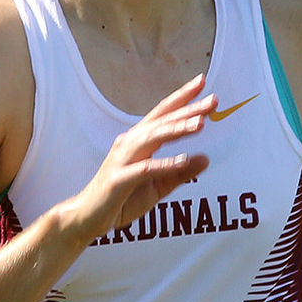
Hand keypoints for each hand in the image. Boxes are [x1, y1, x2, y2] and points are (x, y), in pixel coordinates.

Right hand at [62, 74, 214, 240]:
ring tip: (201, 124)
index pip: (163, 115)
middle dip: (188, 110)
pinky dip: (163, 164)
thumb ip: (179, 173)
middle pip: (161, 122)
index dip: (182, 98)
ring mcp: (122, 160)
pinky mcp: (118, 180)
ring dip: (177, 130)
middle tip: (213, 100)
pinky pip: (144, 169)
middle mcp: (129, 145)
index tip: (203, 82)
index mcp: (138, 142)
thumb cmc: (121, 200)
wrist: (87, 218)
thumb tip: (206, 159)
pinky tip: (183, 160)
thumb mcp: (157, 187)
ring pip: (152, 139)